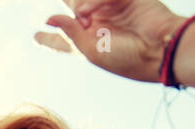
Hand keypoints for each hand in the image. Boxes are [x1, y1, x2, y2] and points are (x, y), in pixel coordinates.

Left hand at [34, 0, 187, 82]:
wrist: (159, 48)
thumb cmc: (125, 58)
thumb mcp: (91, 51)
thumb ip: (69, 34)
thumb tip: (48, 19)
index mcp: (86, 45)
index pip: (63, 40)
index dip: (48, 38)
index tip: (35, 36)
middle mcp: (96, 26)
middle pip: (73, 10)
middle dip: (67, 4)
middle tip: (70, 9)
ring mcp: (109, 11)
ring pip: (83, 1)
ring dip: (78, 5)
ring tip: (81, 14)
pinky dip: (92, 2)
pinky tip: (87, 11)